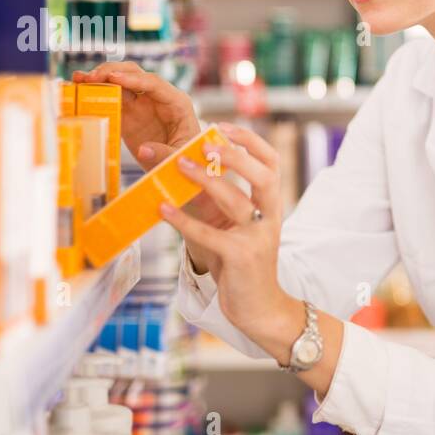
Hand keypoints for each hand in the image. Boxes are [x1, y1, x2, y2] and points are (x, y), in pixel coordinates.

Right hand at [72, 61, 200, 171]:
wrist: (178, 166)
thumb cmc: (186, 158)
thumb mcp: (180, 157)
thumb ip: (164, 153)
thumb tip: (143, 150)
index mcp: (176, 102)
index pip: (154, 83)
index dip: (133, 79)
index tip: (113, 78)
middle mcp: (158, 97)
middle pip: (134, 74)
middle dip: (112, 72)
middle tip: (90, 78)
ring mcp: (141, 103)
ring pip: (119, 81)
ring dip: (99, 77)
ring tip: (79, 79)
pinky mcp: (128, 113)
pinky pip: (111, 97)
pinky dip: (95, 92)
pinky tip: (79, 90)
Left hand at [157, 122, 297, 357]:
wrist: (259, 307)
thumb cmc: (240, 262)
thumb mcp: (231, 225)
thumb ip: (211, 198)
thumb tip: (175, 165)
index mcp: (271, 202)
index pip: (270, 161)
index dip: (249, 140)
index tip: (222, 127)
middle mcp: (270, 215)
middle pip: (263, 174)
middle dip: (234, 155)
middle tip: (205, 144)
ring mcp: (257, 237)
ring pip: (236, 201)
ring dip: (205, 181)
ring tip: (177, 166)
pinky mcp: (241, 258)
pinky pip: (210, 235)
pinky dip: (184, 221)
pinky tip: (163, 208)